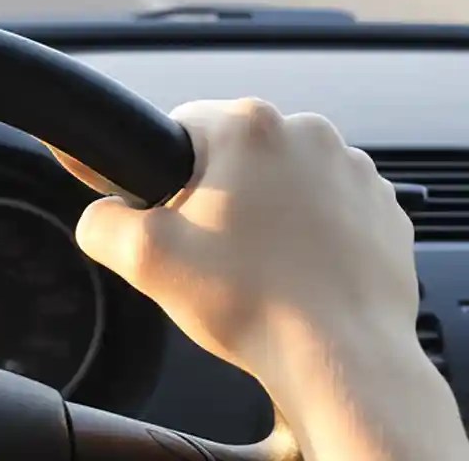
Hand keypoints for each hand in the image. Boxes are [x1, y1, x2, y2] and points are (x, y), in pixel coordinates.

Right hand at [57, 98, 465, 459]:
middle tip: (213, 253)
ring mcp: (355, 170)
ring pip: (283, 180)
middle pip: (236, 153)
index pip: (182, 125)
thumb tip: (100, 216)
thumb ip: (101, 221)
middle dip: (218, 195)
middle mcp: (309, 134)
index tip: (175, 218)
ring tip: (258, 267)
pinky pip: (328, 209)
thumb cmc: (253, 303)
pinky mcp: (383, 210)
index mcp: (249, 127)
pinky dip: (310, 234)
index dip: (166, 176)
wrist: (339, 358)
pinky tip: (295, 272)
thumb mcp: (142, 258)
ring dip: (266, 212)